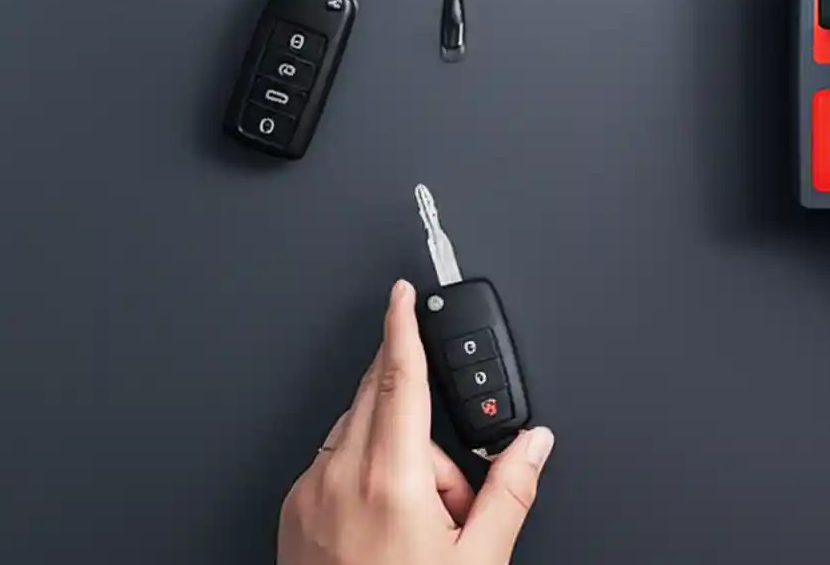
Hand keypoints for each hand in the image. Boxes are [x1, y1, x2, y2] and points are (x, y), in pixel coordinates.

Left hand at [278, 280, 554, 564]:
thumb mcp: (478, 562)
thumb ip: (510, 490)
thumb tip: (535, 444)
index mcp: (389, 479)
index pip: (400, 378)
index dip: (403, 325)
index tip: (402, 292)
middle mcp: (339, 476)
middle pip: (381, 399)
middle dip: (421, 416)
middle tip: (449, 486)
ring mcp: (310, 494)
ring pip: (361, 435)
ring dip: (398, 456)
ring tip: (424, 526)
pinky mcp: (295, 514)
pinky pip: (336, 465)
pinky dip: (367, 477)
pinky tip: (389, 530)